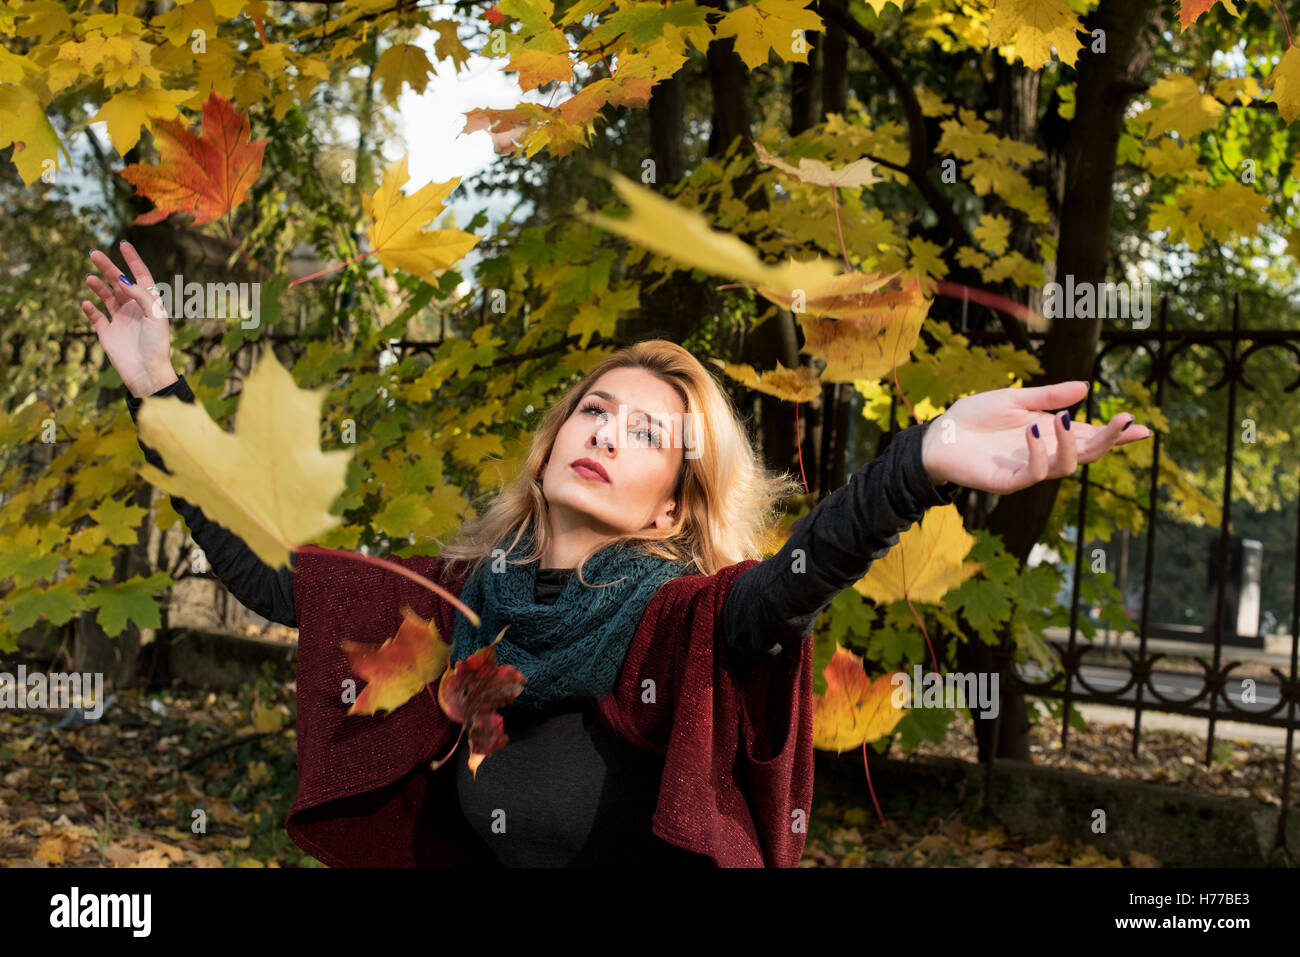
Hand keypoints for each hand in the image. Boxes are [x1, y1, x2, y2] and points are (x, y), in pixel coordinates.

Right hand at [81, 241, 176, 397]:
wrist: (147, 373)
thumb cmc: (157, 345)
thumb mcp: (156, 316)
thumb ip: (142, 296)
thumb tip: (123, 280)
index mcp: (149, 303)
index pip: (141, 276)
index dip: (133, 260)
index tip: (123, 244)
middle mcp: (134, 309)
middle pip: (118, 282)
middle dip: (107, 268)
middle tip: (94, 253)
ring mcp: (120, 320)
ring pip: (106, 296)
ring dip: (97, 286)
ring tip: (90, 277)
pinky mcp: (107, 333)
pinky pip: (96, 317)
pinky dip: (90, 309)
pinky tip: (86, 302)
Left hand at [919, 381, 1152, 494]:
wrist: (940, 434)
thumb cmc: (976, 417)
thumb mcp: (1016, 399)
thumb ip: (1048, 397)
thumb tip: (1085, 389)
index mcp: (1052, 434)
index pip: (1090, 436)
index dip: (1116, 434)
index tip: (1142, 428)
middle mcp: (1045, 453)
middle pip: (1087, 454)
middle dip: (1109, 440)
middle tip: (1124, 421)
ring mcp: (1029, 469)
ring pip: (1065, 467)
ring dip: (1071, 444)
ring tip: (1063, 421)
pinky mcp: (1009, 481)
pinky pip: (1033, 474)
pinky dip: (1038, 453)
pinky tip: (1034, 431)